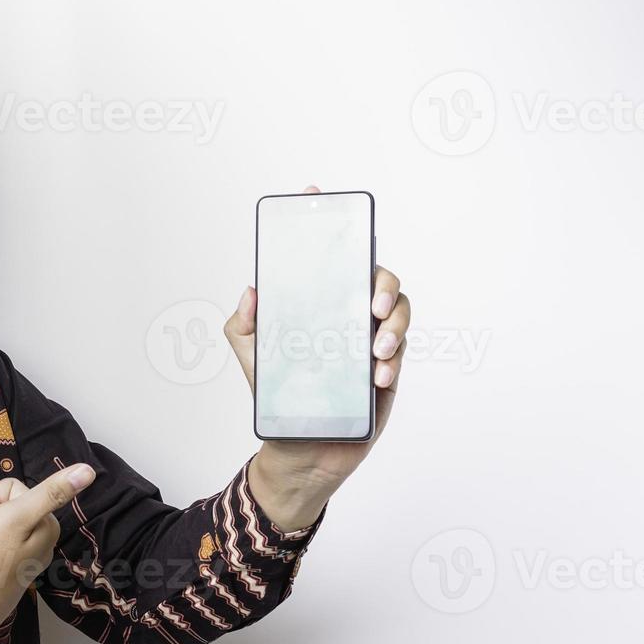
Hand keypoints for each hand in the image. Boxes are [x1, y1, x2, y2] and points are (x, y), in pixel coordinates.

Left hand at [224, 185, 409, 500]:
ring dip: (395, 326)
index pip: (329, 259)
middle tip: (370, 305)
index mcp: (320, 304)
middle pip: (377, 277)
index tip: (316, 194)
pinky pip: (400, 353)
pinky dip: (393, 360)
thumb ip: (242, 326)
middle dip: (381, 282)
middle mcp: (348, 315)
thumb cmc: (280, 397)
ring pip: (398, 311)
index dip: (326, 223)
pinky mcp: (386, 369)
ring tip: (376, 350)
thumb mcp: (252, 359)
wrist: (301, 450)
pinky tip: (376, 376)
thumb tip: (251, 291)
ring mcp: (370, 339)